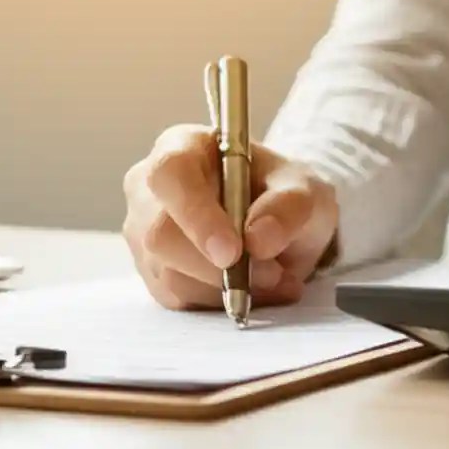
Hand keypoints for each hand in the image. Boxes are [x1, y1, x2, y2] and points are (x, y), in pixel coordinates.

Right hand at [123, 124, 338, 309]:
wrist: (278, 224)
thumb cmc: (282, 194)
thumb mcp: (304, 189)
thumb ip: (288, 207)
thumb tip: (259, 239)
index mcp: (182, 147)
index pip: (171, 174)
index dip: (196, 214)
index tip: (232, 251)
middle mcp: (150, 189)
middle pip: (160, 235)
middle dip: (218, 266)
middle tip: (272, 273)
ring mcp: (144, 233)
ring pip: (170, 275)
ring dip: (227, 288)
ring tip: (274, 278)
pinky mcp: (153, 273)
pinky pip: (178, 299)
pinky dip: (221, 302)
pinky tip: (252, 289)